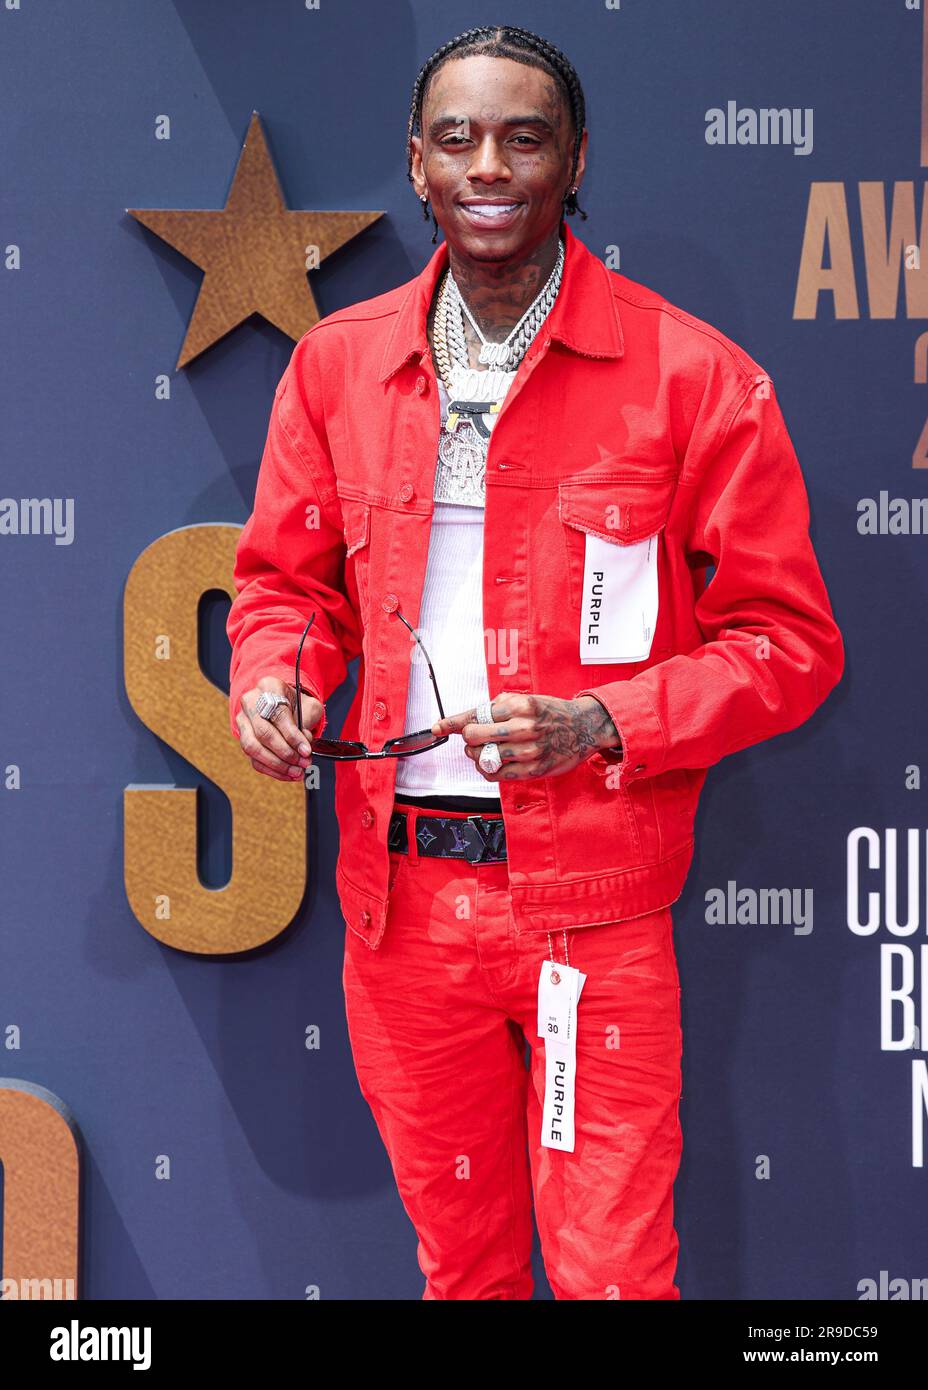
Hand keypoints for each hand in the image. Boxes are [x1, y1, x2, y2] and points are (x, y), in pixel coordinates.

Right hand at [236, 677, 323, 781]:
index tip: (306, 750)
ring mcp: (243, 721)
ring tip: (296, 771)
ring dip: (277, 764)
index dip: (292, 735)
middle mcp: (250, 702)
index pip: (278, 714)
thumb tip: (303, 743)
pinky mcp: (243, 739)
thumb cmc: (297, 704)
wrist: (284, 703)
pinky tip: (288, 774)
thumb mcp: (309, 705)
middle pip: (262, 732)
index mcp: (268, 687)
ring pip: (253, 747)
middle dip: (285, 752)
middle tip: (302, 762)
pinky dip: (272, 770)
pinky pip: (253, 759)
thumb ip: (308, 721)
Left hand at [431, 693, 620, 782]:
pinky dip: (488, 770)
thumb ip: (496, 708)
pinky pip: (498, 775)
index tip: (437, 728)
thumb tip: (464, 720)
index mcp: (519, 706)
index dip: (452, 723)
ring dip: (477, 755)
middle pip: (475, 736)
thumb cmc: (550, 713)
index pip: (476, 715)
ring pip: (484, 758)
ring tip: (484, 750)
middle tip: (473, 738)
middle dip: (468, 738)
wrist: (583, 728)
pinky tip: (492, 763)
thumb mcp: (525, 700)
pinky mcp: (534, 770)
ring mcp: (529, 750)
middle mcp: (524, 727)